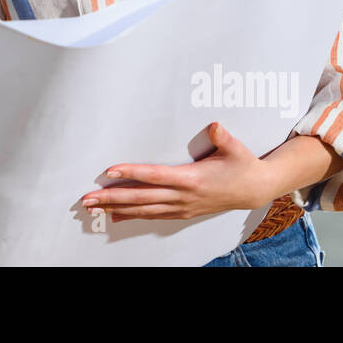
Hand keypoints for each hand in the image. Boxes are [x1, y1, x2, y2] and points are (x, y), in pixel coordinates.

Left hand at [79, 122, 273, 221]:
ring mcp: (182, 206)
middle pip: (141, 197)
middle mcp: (183, 196)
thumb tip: (215, 126)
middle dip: (112, 198)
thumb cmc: (242, 165)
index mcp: (191, 179)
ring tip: (93, 207)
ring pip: (143, 210)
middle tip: (87, 198)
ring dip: (116, 209)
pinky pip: (152, 215)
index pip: (154, 176)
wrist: (254, 190)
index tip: (109, 171)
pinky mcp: (183, 211)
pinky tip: (115, 217)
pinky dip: (132, 216)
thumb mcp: (236, 148)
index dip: (131, 173)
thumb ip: (223, 137)